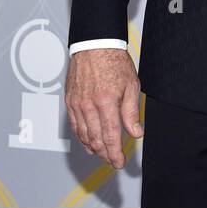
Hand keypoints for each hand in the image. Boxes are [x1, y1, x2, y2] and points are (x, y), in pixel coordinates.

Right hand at [65, 48, 142, 168]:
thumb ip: (131, 111)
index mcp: (106, 101)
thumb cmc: (114, 62)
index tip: (119, 162)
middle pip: (96, 139)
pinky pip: (75, 125)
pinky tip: (88, 142)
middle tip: (113, 160)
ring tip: (102, 154)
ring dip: (93, 147)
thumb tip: (136, 132)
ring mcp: (77, 104)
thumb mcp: (131, 85)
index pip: (110, 136)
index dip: (115, 153)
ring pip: (84, 135)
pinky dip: (82, 137)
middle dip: (105, 154)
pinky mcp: (70, 101)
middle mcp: (89, 105)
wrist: (94, 46)